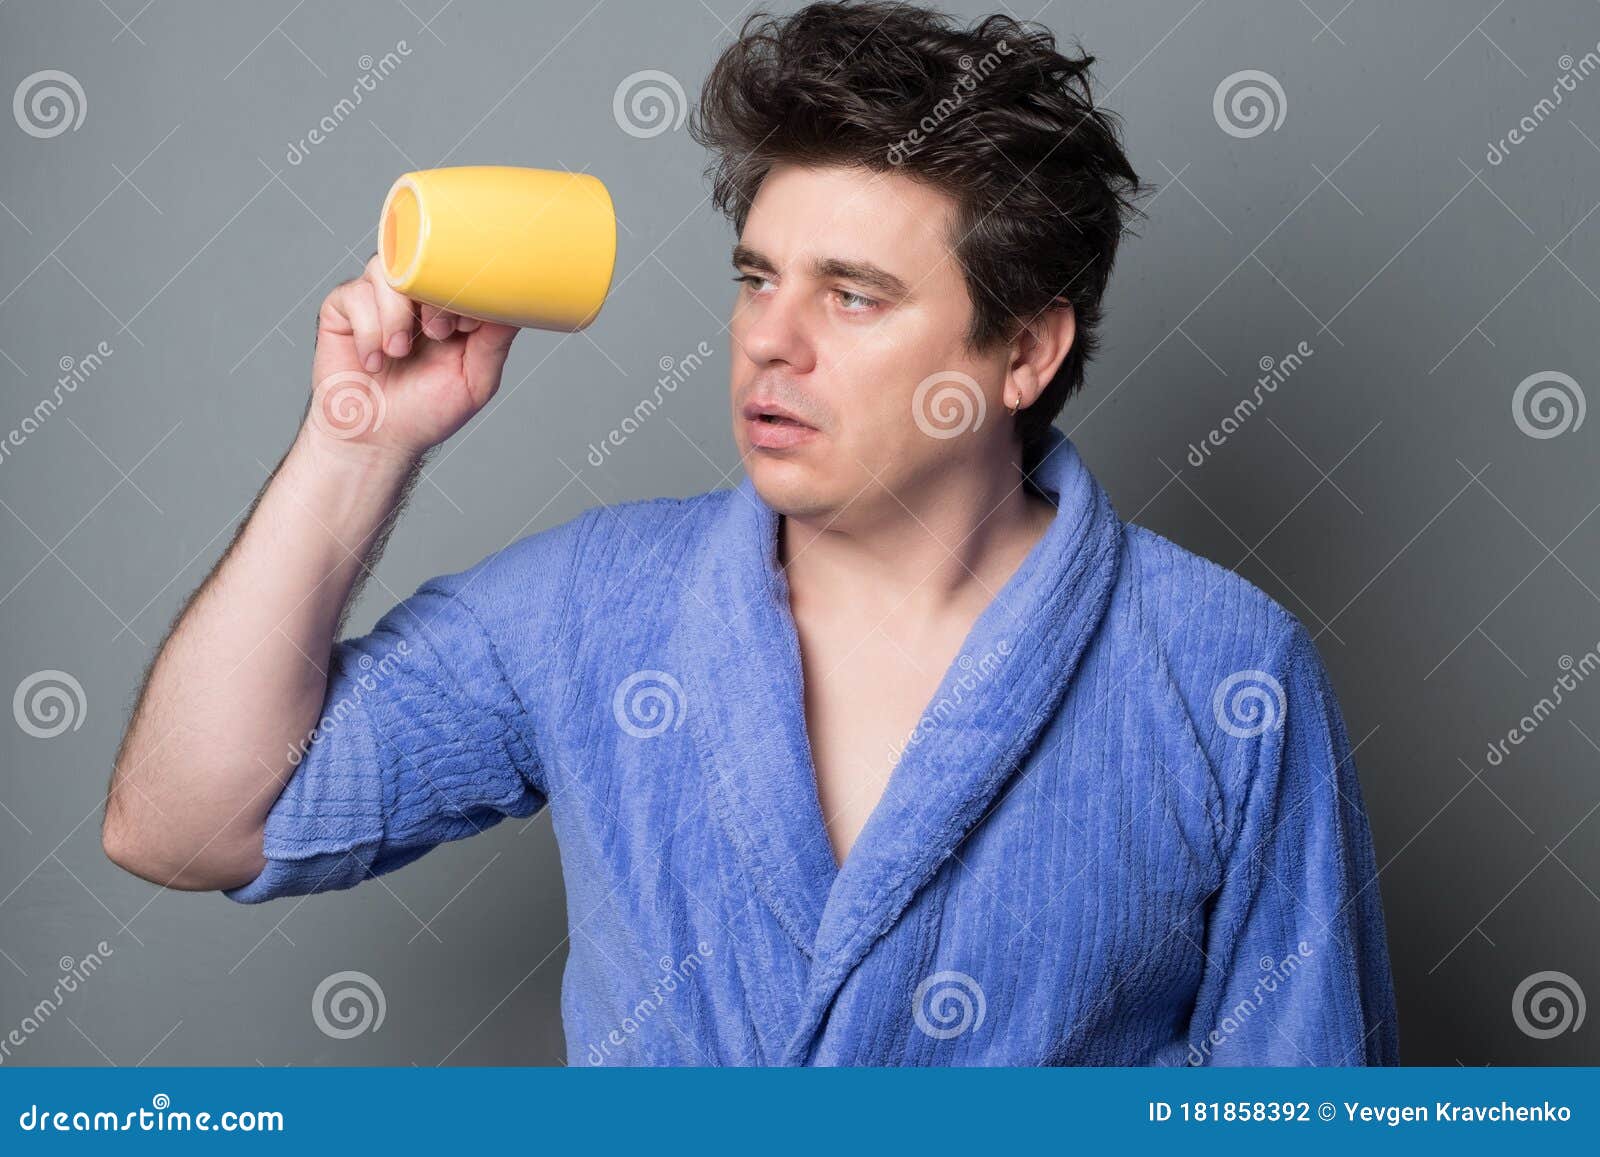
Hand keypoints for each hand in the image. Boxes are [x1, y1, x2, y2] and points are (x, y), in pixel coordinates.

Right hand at [305, 255, 519, 462]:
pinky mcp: (343, 309)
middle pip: (423, 261)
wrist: (376, 440)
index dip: (466, 288)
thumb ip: (494, 341)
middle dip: (434, 297)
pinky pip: (355, 294)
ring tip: (398, 353)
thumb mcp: (475, 380)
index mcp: (449, 308)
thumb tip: (516, 305)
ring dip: (397, 314)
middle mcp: (413, 298)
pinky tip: (372, 360)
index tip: (467, 326)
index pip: (461, 271)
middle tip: (436, 335)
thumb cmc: (426, 412)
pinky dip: (368, 330)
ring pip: (386, 271)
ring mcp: (377, 300)